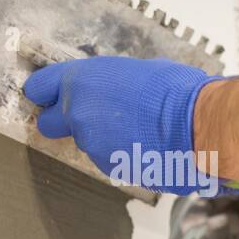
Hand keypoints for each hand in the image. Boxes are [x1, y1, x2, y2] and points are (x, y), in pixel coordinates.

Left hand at [23, 56, 225, 195]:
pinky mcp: (110, 169)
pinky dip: (122, 153)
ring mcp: (92, 145)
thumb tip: (114, 87)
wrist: (198, 127)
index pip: (40, 87)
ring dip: (104, 138)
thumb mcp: (139, 69)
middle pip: (50, 123)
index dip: (46, 91)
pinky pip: (109, 158)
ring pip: (87, 142)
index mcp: (81, 81)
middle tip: (92, 115)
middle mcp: (78, 115)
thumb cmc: (176, 89)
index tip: (51, 94)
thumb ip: (112, 81)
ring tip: (138, 129)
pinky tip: (147, 145)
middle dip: (63, 121)